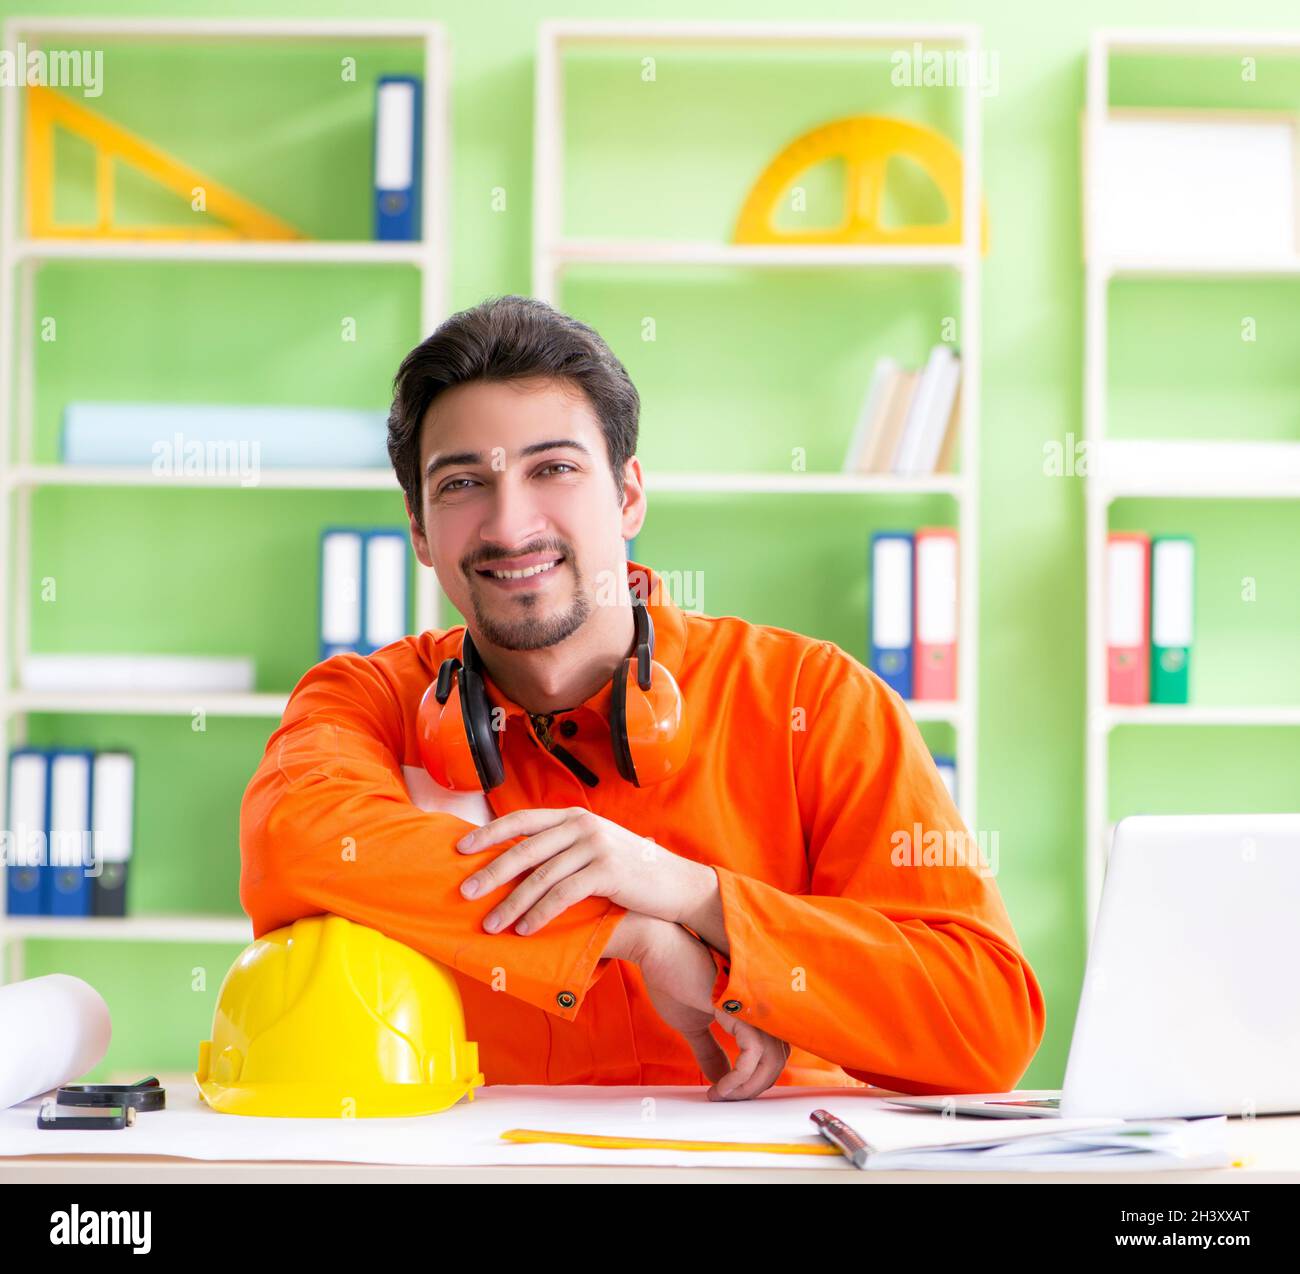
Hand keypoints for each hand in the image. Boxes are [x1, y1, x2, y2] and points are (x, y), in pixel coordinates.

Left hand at [456, 807, 715, 939]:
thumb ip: (562, 849)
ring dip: (511, 902)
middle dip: (491, 872)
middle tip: (465, 892)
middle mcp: (581, 826)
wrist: (676, 883)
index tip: (461, 849)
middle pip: (524, 848)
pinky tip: (525, 929)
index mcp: (573, 817)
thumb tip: (518, 865)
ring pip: (540, 876)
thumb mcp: (595, 848)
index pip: (521, 820)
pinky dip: (540, 913)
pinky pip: (563, 894)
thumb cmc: (630, 872)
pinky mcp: (607, 871)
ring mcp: (595, 846)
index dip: (489, 834)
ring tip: (491, 924)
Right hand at [627, 916, 790, 1100]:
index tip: (731, 1091)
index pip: (773, 1049)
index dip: (757, 1076)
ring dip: (746, 1088)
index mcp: (751, 1005)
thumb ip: (710, 1050)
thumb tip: (718, 1077)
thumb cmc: (672, 979)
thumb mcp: (693, 1024)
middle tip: (728, 1099)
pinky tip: (720, 1087)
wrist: (658, 950)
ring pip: (770, 1060)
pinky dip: (739, 1078)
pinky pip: (753, 1054)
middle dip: (754, 1087)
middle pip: (778, 1058)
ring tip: (721, 1095)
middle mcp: (759, 1004)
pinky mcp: (740, 1007)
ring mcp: (753, 1004)